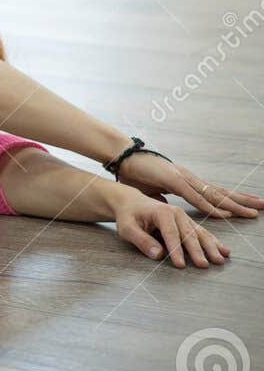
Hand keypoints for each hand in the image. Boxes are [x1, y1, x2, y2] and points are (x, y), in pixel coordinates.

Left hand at [112, 187, 230, 268]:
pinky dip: (213, 242)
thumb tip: (158, 255)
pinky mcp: (187, 223)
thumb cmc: (128, 216)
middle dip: (197, 251)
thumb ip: (142, 240)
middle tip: (204, 265)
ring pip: (200, 234)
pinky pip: (202, 233)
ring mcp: (184, 217)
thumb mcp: (127, 228)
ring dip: (211, 247)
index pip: (170, 234)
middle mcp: (176, 213)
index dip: (176, 250)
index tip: (181, 265)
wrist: (131, 203)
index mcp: (161, 212)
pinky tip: (224, 251)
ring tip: (219, 260)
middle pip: (188, 234)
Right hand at [113, 151, 263, 218]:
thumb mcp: (151, 192)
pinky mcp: (172, 180)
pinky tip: (223, 213)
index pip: (214, 192)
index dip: (231, 199)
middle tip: (263, 206)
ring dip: (234, 205)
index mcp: (185, 182)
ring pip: (213, 194)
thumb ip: (162, 201)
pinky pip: (194, 196)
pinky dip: (210, 206)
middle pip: (221, 191)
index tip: (248, 205)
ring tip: (252, 212)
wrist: (121, 157)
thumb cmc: (135, 173)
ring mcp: (182, 178)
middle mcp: (189, 178)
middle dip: (243, 200)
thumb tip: (167, 211)